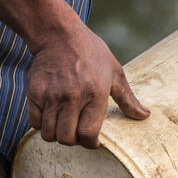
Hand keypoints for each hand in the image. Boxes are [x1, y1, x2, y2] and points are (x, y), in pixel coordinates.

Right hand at [25, 21, 149, 148]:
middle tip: (77, 133)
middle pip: (67, 138)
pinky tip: (51, 117)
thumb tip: (144, 116)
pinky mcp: (34, 92)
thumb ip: (128, 98)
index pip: (88, 134)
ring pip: (49, 133)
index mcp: (94, 95)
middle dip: (74, 141)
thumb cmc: (90, 53)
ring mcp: (51, 96)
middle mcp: (72, 98)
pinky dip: (41, 125)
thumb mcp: (115, 72)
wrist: (58, 33)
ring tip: (64, 125)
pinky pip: (34, 122)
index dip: (91, 143)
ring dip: (57, 135)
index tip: (93, 140)